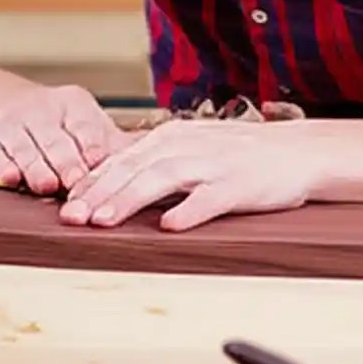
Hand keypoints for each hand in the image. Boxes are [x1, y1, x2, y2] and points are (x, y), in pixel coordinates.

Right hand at [0, 84, 136, 194]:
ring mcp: (9, 124)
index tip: (101, 162)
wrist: (8, 109)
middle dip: (65, 161)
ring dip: (36, 166)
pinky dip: (0, 166)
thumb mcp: (92, 127)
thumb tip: (164, 156)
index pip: (84, 125)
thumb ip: (121, 144)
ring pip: (24, 147)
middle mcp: (39, 109)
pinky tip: (10, 179)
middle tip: (75, 182)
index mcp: (73, 104)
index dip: (91, 144)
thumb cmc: (62, 127)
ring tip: (47, 184)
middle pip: (54, 138)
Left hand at [58, 120, 320, 230]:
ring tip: (103, 220)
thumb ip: (156, 163)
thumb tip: (113, 185)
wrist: (298, 151)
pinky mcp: (238, 184)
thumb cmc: (240, 155)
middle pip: (133, 169)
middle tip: (69, 217)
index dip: (90, 182)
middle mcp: (186, 146)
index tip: (64, 204)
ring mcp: (212, 164)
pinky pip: (209, 199)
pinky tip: (169, 226)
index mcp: (170, 137)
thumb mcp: (192, 149)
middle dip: (97, 194)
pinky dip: (187, 211)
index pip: (121, 160)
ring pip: (161, 179)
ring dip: (129, 200)